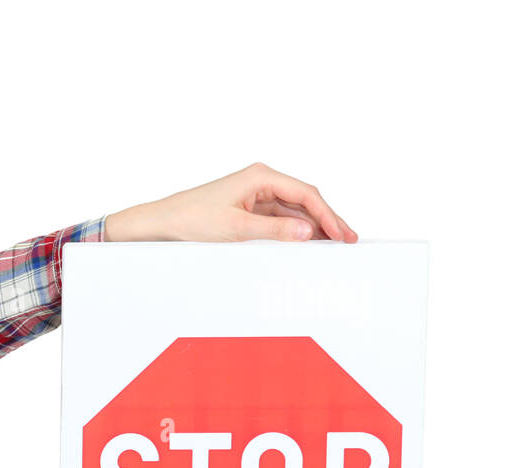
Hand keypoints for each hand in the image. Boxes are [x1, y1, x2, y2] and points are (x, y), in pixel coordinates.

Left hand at [103, 162, 356, 243]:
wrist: (163, 224)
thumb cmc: (192, 220)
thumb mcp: (236, 229)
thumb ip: (274, 230)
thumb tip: (308, 232)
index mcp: (260, 176)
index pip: (305, 193)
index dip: (328, 215)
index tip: (343, 234)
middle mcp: (261, 181)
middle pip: (304, 200)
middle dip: (327, 221)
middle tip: (348, 242)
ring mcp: (256, 195)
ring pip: (294, 211)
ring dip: (313, 228)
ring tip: (333, 246)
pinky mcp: (250, 209)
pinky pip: (280, 219)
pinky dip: (295, 231)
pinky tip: (307, 244)